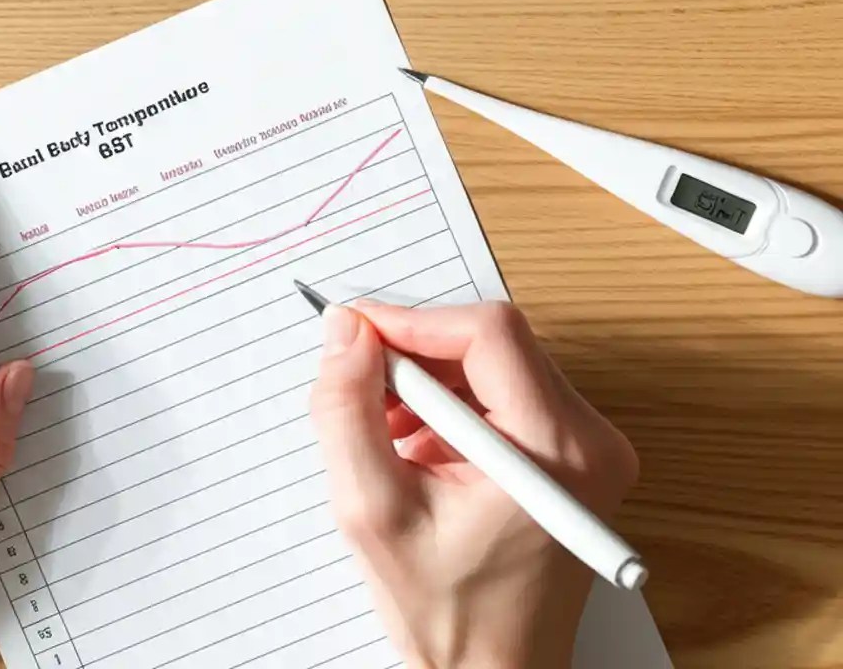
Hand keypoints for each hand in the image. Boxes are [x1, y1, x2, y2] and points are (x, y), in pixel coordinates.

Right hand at [309, 301, 637, 668]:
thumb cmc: (447, 613)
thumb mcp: (372, 510)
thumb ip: (347, 412)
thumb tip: (344, 333)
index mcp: (557, 451)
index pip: (487, 333)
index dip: (410, 322)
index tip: (354, 335)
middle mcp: (590, 440)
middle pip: (491, 343)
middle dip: (413, 357)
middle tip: (361, 393)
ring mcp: (587, 447)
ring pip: (492, 364)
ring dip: (427, 383)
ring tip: (385, 434)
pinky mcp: (570, 454)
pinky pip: (502, 393)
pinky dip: (449, 406)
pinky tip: (416, 448)